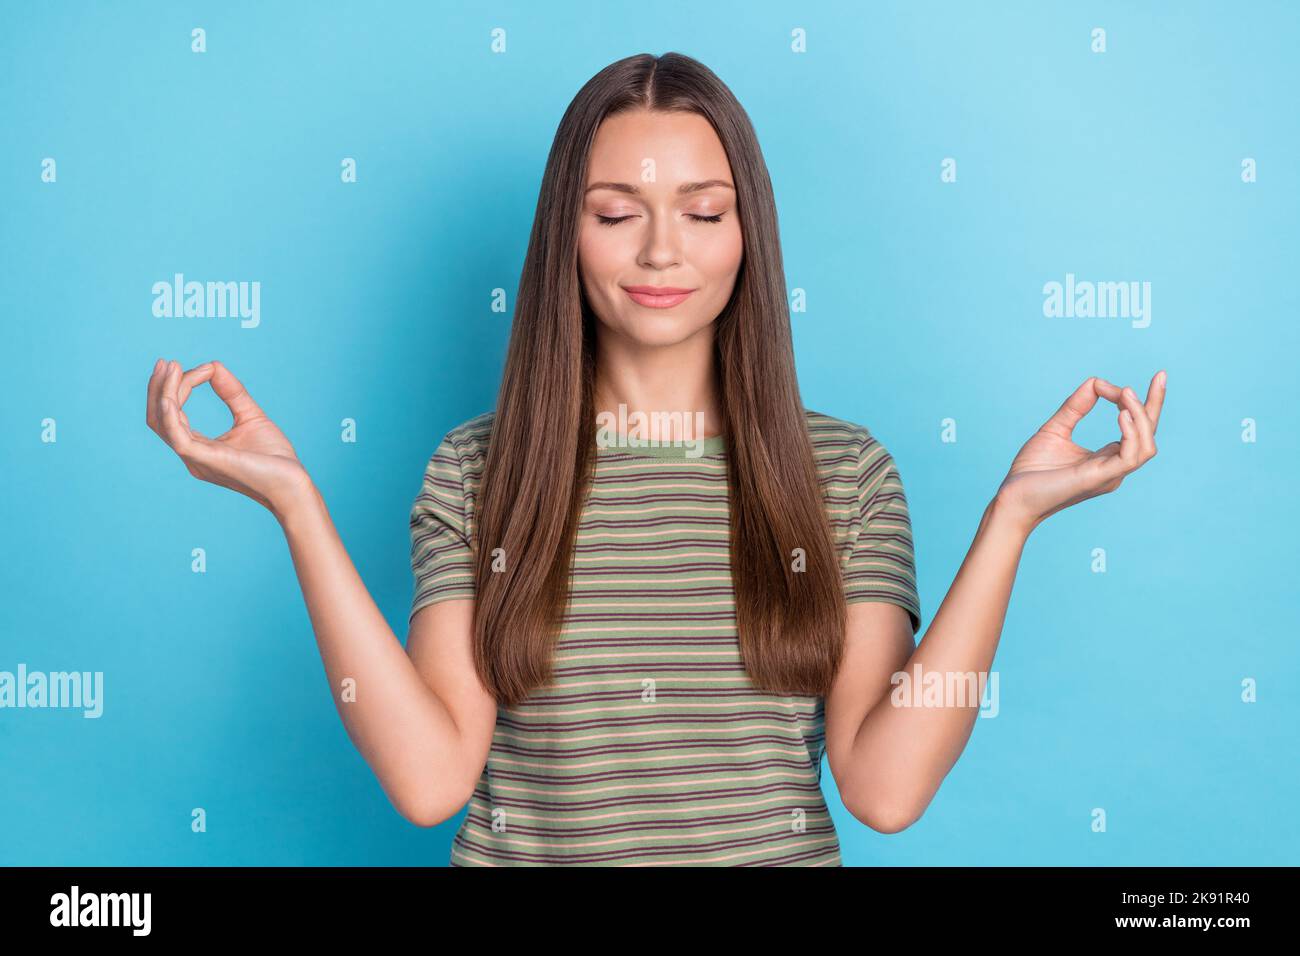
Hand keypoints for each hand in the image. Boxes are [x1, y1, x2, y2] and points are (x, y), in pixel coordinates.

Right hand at [145, 358, 313, 518]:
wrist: (293, 485)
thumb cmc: (275, 458)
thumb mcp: (250, 416)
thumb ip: (232, 392)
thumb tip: (213, 365)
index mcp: (200, 448)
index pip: (174, 415)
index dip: (178, 389)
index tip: (199, 368)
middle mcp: (193, 455)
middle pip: (160, 420)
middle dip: (159, 389)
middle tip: (165, 362)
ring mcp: (197, 460)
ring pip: (165, 425)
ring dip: (164, 394)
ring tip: (172, 367)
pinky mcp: (207, 461)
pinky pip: (178, 438)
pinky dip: (171, 416)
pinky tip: (171, 397)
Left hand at [994, 371, 1165, 533]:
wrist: (1012, 497)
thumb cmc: (1031, 470)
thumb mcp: (1055, 430)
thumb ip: (1075, 407)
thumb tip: (1095, 382)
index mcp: (1106, 459)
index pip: (1137, 430)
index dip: (1145, 404)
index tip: (1141, 380)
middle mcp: (1114, 468)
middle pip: (1148, 435)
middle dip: (1155, 404)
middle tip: (1160, 375)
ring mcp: (1109, 475)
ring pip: (1146, 446)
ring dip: (1141, 417)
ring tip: (1126, 393)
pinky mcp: (1098, 479)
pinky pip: (1129, 457)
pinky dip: (1131, 434)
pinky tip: (1121, 414)